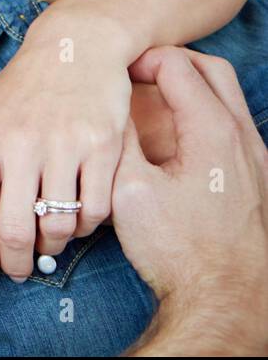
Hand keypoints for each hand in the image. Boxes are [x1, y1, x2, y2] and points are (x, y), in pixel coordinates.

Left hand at [0, 11, 130, 303]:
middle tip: (14, 271)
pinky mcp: (104, 146)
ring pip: (58, 225)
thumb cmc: (18, 88)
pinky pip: (95, 209)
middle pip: (14, 229)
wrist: (74, 48)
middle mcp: (21, 144)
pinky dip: (85, 226)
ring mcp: (65, 146)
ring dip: (51, 247)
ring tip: (45, 244)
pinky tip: (76, 220)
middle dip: (13, 263)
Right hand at [114, 46, 267, 354]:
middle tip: (135, 73)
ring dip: (190, 88)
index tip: (113, 75)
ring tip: (152, 101)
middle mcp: (243, 137)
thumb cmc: (177, 248)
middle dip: (171, 62)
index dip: (140, 61)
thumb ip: (119, 142)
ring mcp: (257, 158)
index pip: (177, 65)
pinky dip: (204, 115)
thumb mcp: (130, 190)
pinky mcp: (257, 180)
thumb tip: (106, 109)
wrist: (224, 298)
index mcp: (213, 131)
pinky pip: (233, 126)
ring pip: (227, 98)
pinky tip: (175, 139)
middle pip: (212, 69)